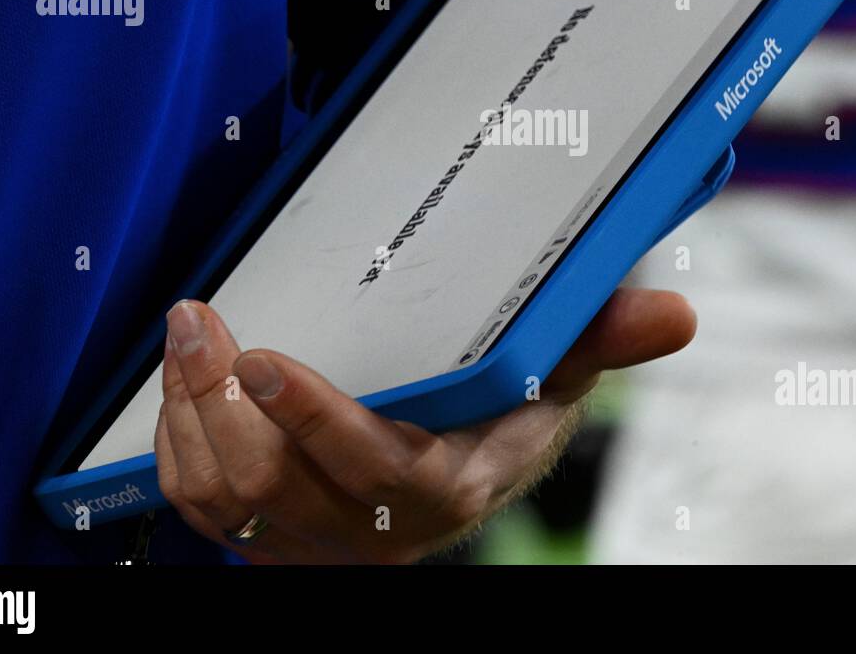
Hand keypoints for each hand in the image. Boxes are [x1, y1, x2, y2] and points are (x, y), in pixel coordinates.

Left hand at [155, 288, 694, 562]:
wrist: (462, 481)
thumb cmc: (505, 418)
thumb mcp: (559, 377)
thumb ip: (605, 339)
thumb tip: (675, 313)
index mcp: (446, 487)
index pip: (375, 470)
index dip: (316, 420)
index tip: (269, 358)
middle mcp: (375, 531)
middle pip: (277, 489)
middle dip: (221, 406)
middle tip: (202, 326)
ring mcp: (317, 542)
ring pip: (227, 500)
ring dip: (190, 418)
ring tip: (186, 340)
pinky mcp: (274, 536)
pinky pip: (205, 505)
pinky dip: (179, 444)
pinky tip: (182, 387)